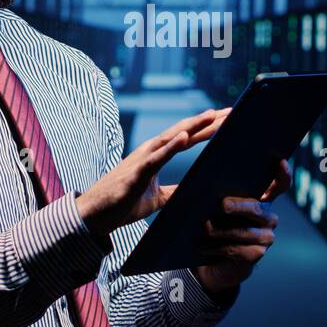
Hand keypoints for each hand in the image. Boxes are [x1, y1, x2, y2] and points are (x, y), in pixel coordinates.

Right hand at [77, 108, 229, 235]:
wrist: (95, 215)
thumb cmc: (122, 203)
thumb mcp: (157, 198)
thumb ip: (174, 192)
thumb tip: (194, 193)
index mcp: (157, 155)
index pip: (188, 137)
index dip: (208, 127)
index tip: (228, 118)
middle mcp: (151, 151)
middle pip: (184, 132)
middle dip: (208, 121)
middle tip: (232, 111)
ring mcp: (143, 159)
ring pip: (172, 138)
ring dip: (192, 126)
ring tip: (212, 116)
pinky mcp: (136, 173)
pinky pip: (156, 158)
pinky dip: (170, 146)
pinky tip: (185, 137)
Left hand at [193, 159, 290, 293]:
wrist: (211, 263)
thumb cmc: (213, 229)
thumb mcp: (214, 209)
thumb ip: (216, 195)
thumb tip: (201, 181)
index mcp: (261, 200)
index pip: (280, 185)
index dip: (283, 174)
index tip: (280, 162)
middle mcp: (267, 218)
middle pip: (257, 208)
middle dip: (239, 206)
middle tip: (223, 205)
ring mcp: (265, 238)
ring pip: (244, 231)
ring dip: (221, 230)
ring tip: (205, 227)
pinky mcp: (255, 255)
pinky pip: (236, 249)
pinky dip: (217, 247)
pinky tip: (202, 246)